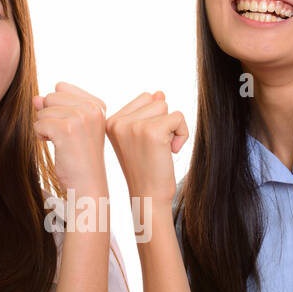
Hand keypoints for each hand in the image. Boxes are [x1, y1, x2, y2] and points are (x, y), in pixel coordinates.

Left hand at [32, 82, 109, 195]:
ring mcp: (81, 117)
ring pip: (43, 110)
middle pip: (51, 97)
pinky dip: (41, 136)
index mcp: (97, 105)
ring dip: (45, 128)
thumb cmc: (80, 160)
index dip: (57, 107)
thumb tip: (36, 98)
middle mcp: (92, 108)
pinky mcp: (67, 129)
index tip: (70, 128)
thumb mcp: (71, 128)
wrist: (87, 186)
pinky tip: (57, 148)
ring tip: (63, 144)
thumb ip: (55, 107)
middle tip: (66, 138)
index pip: (61, 88)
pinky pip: (39, 124)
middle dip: (50, 117)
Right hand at [104, 89, 188, 205]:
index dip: (152, 120)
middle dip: (162, 123)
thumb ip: (147, 113)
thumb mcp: (141, 139)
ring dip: (171, 129)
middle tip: (152, 150)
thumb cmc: (146, 171)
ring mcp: (133, 126)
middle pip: (156, 101)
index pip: (144, 99)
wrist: (147, 198)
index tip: (145, 145)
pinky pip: (178, 117)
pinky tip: (170, 151)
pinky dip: (182, 134)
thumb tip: (160, 93)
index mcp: (110, 122)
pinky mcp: (152, 131)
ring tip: (159, 151)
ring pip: (166, 107)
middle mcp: (117, 121)